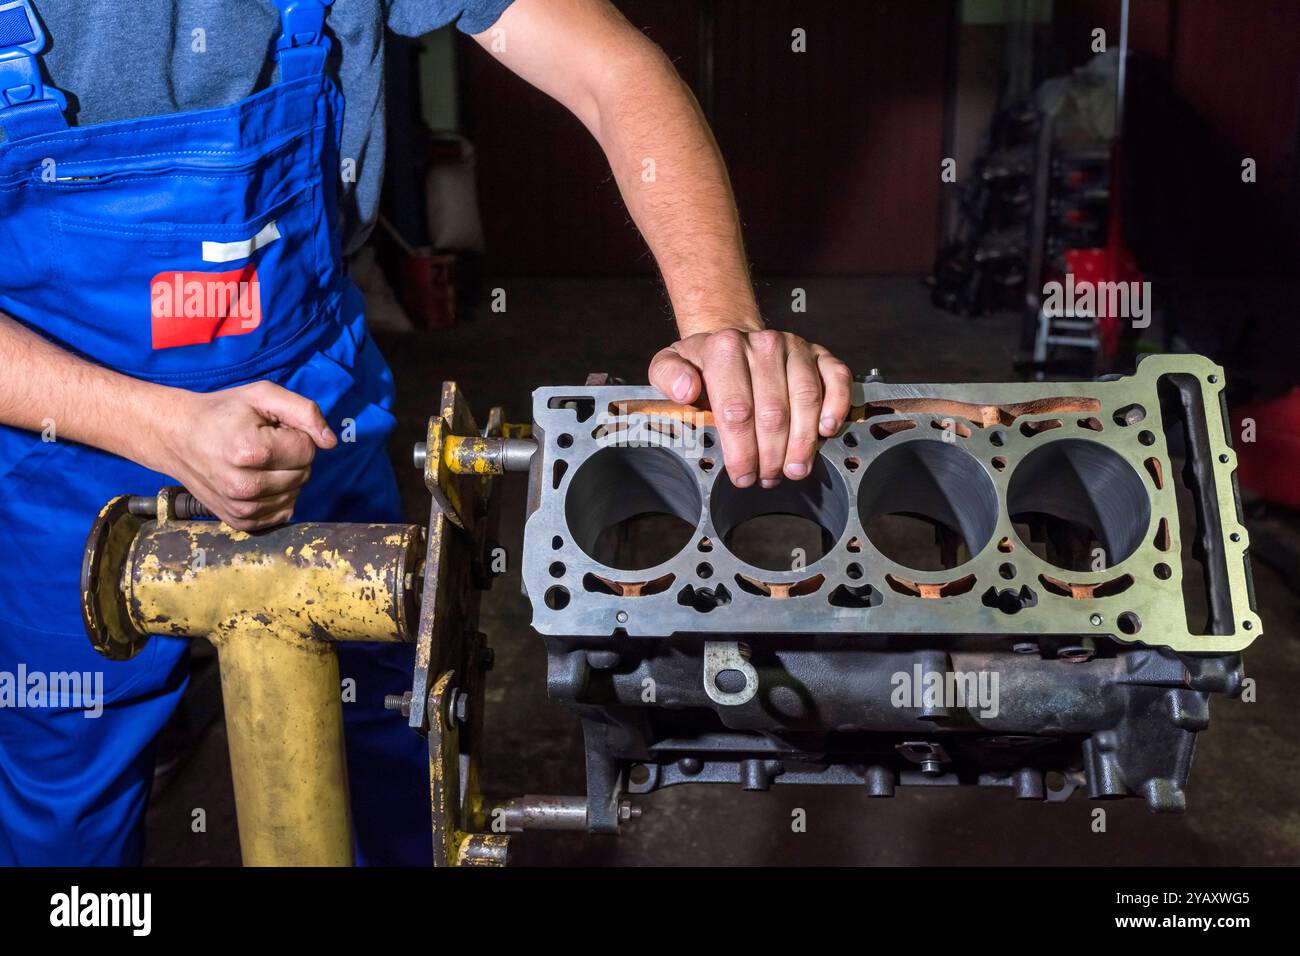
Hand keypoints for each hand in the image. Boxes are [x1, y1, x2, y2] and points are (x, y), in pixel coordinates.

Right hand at [153, 381, 336, 529]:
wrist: (177, 437)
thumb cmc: (222, 413)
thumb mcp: (262, 396)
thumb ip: (304, 412)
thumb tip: (331, 442)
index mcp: (251, 452)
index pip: (308, 450)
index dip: (295, 435)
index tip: (271, 429)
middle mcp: (245, 486)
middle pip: (304, 474)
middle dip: (292, 456)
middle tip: (264, 444)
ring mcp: (241, 508)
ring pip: (295, 494)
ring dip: (285, 476)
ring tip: (258, 461)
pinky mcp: (239, 521)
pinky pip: (282, 512)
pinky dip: (277, 496)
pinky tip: (257, 479)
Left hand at [649, 327, 851, 487]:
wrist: (735, 339)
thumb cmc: (705, 363)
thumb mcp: (671, 363)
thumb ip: (668, 375)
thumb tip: (686, 390)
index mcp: (724, 348)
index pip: (736, 409)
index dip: (741, 450)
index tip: (742, 475)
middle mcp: (763, 344)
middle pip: (773, 411)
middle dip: (771, 454)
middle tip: (768, 478)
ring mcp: (795, 348)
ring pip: (806, 399)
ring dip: (803, 441)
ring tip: (795, 469)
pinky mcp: (820, 354)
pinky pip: (837, 378)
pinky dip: (836, 406)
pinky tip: (826, 431)